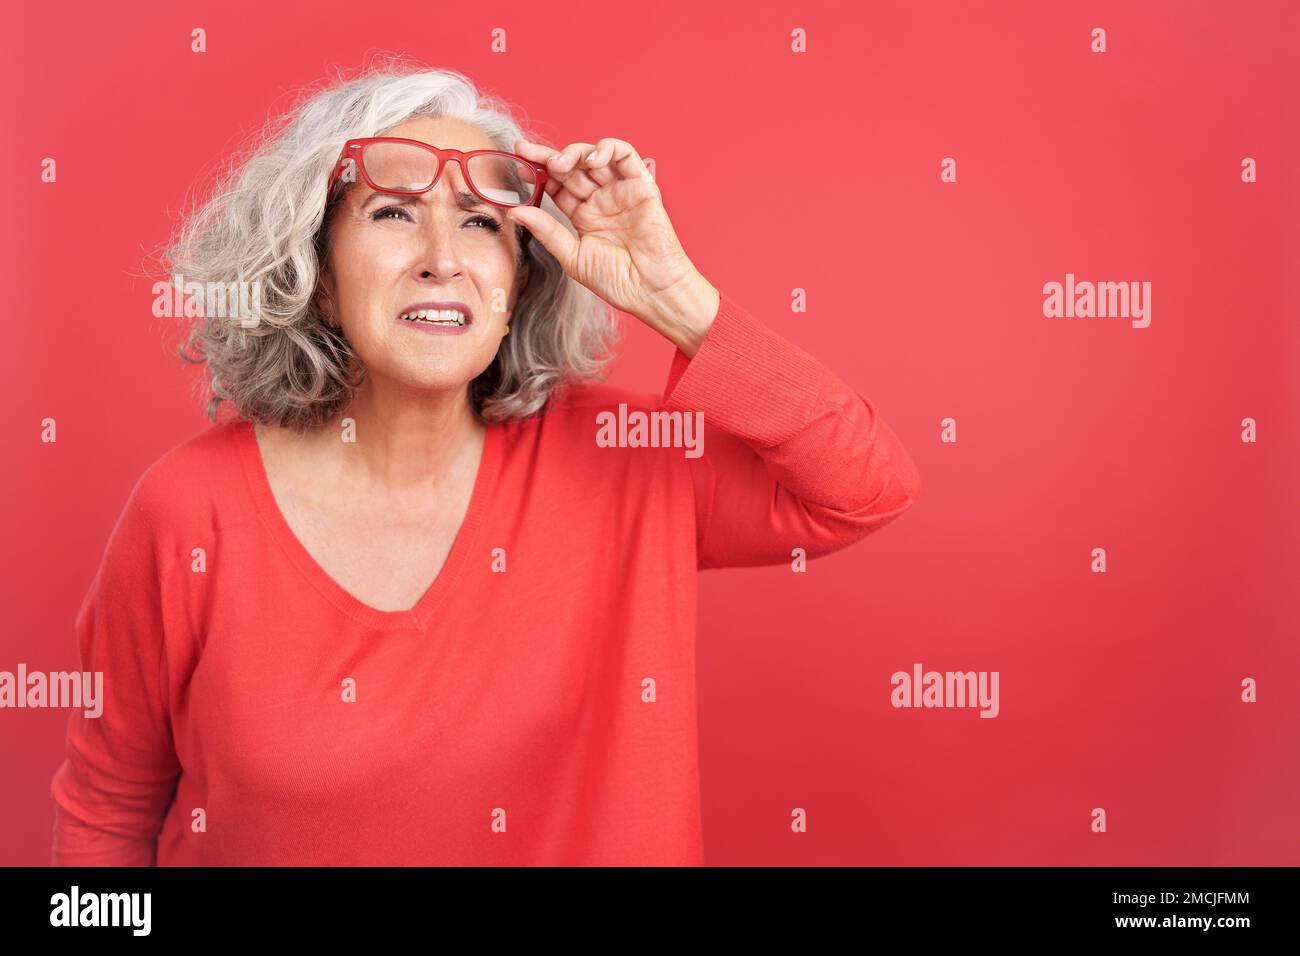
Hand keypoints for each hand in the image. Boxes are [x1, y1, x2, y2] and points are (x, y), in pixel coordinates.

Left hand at [506, 137, 719, 355]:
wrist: (651, 292)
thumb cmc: (617, 281)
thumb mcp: (572, 257)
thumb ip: (547, 231)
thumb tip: (516, 211)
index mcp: (583, 216)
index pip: (557, 185)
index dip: (538, 173)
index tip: (519, 166)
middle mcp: (601, 200)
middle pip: (572, 167)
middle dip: (548, 157)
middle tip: (528, 154)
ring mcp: (620, 191)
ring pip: (594, 157)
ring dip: (574, 152)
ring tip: (558, 163)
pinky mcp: (641, 186)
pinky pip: (625, 156)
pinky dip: (607, 149)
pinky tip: (592, 159)